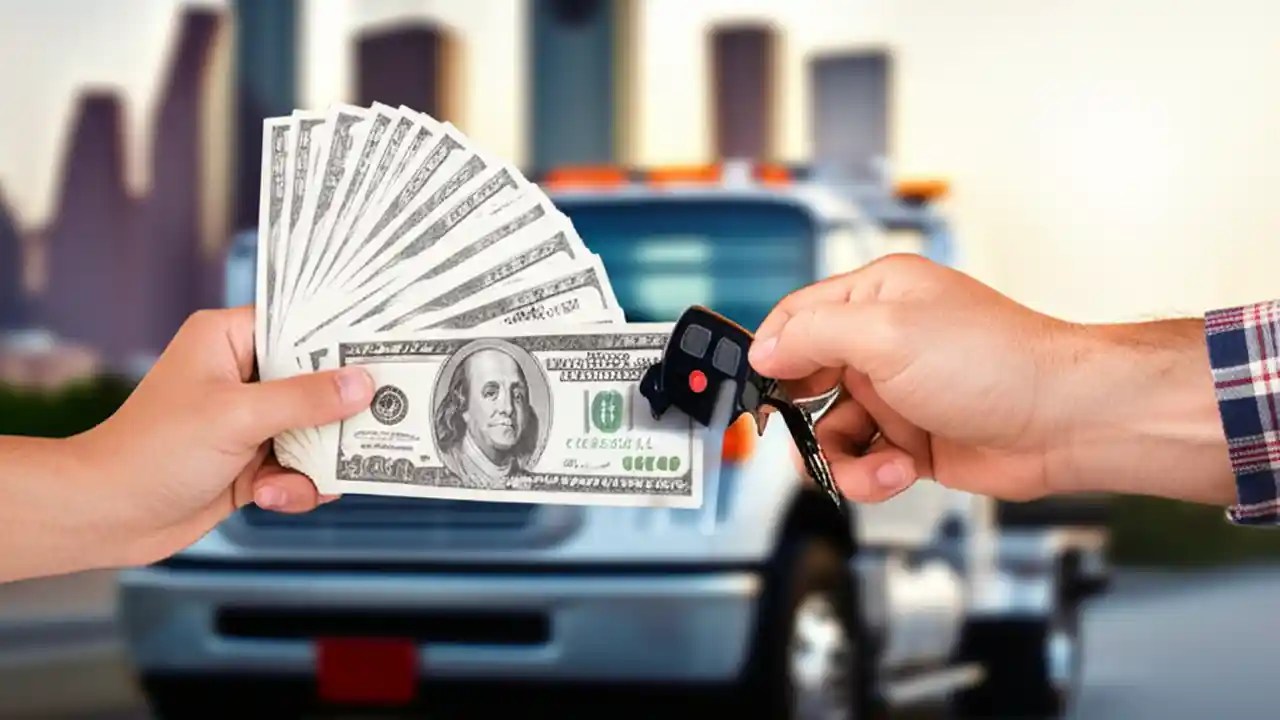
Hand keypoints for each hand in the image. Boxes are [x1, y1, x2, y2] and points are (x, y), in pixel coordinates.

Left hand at [71, 307, 372, 565]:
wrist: (106, 516)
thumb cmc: (154, 451)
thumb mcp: (237, 416)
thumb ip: (305, 399)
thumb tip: (364, 384)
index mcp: (228, 339)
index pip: (300, 323)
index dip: (343, 338)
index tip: (386, 353)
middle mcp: (241, 374)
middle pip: (318, 380)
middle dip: (340, 411)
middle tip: (377, 422)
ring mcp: (249, 420)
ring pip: (315, 431)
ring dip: (316, 459)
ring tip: (299, 477)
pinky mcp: (252, 462)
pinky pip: (300, 467)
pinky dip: (296, 486)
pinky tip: (271, 497)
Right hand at [749, 254, 1231, 505]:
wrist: (1068, 422)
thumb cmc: (997, 364)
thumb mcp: (887, 334)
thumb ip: (813, 336)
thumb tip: (762, 350)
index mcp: (874, 297)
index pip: (795, 318)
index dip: (770, 355)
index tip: (755, 390)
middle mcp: (881, 342)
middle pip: (803, 383)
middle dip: (802, 419)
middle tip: (805, 438)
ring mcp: (895, 394)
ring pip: (827, 432)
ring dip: (841, 457)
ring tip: (876, 465)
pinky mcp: (909, 440)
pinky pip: (861, 462)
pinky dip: (871, 475)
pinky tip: (900, 471)